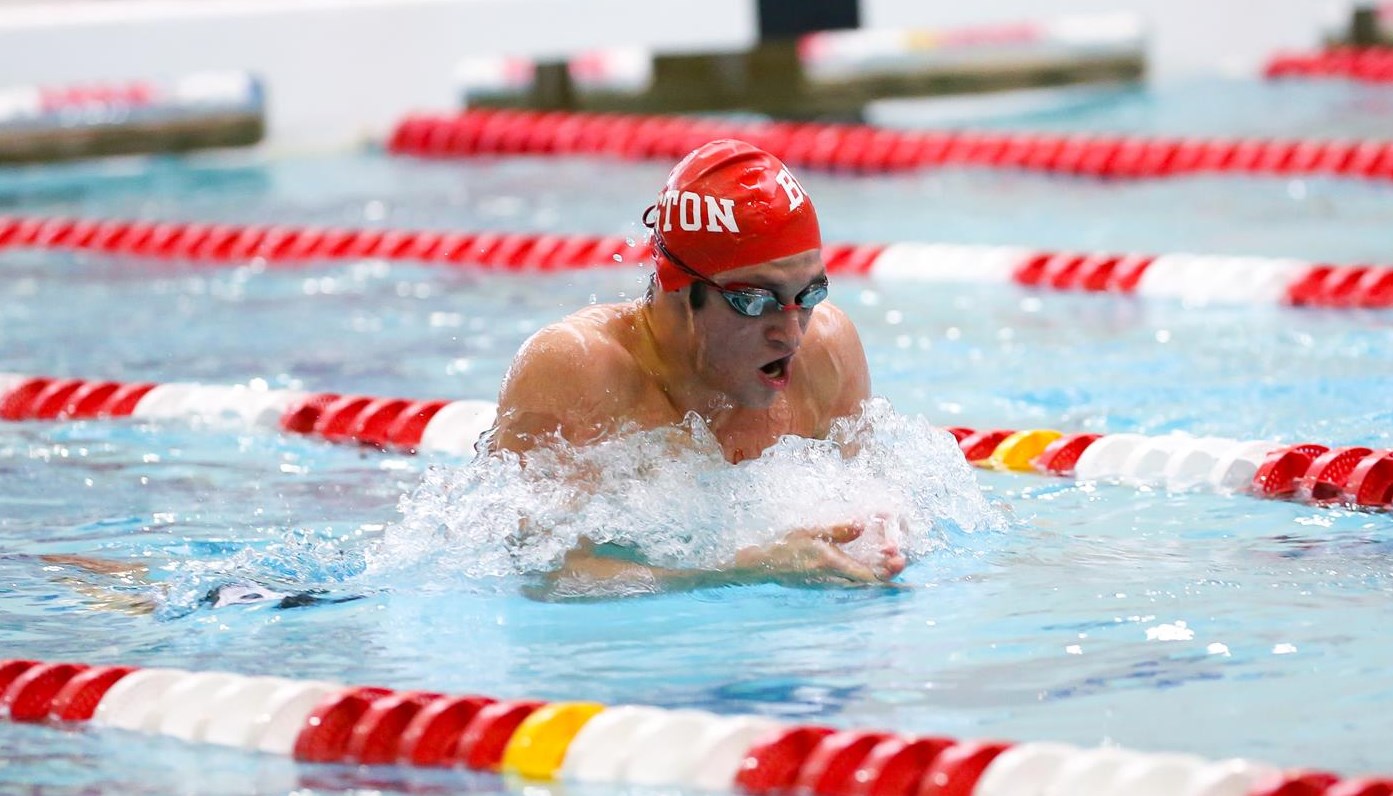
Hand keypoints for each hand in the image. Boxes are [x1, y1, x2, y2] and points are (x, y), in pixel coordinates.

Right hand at [732, 521, 904, 585]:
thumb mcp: (811, 531)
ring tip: (891, 562)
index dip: (886, 570)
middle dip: (887, 573)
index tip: (899, 559)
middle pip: (869, 583)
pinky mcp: (825, 586)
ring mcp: (830, 586)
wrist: (765, 566)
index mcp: (831, 565)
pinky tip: (870, 567)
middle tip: (900, 560)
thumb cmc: (786, 546)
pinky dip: (865, 577)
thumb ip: (838, 530)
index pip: (867, 574)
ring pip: (862, 585)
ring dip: (877, 574)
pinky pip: (851, 584)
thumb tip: (862, 525)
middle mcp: (834, 580)